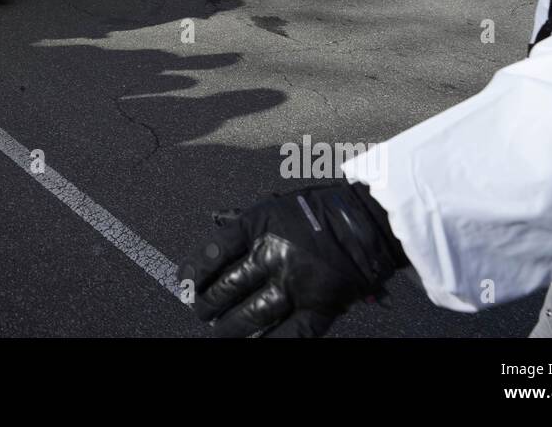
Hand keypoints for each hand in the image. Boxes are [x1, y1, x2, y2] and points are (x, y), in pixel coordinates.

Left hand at [177, 184, 404, 337]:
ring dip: (230, 328)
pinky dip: (271, 343)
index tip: (184, 284)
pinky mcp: (320, 305)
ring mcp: (296, 283)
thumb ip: (242, 217)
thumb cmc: (316, 210)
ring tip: (218, 333)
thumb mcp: (273, 204)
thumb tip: (212, 218)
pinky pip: (291, 334)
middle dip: (209, 303)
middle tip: (201, 311)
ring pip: (252, 314)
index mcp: (258, 225)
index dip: (193, 271)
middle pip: (229, 286)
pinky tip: (255, 346)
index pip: (214, 251)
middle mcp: (273, 254)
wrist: (366, 220)